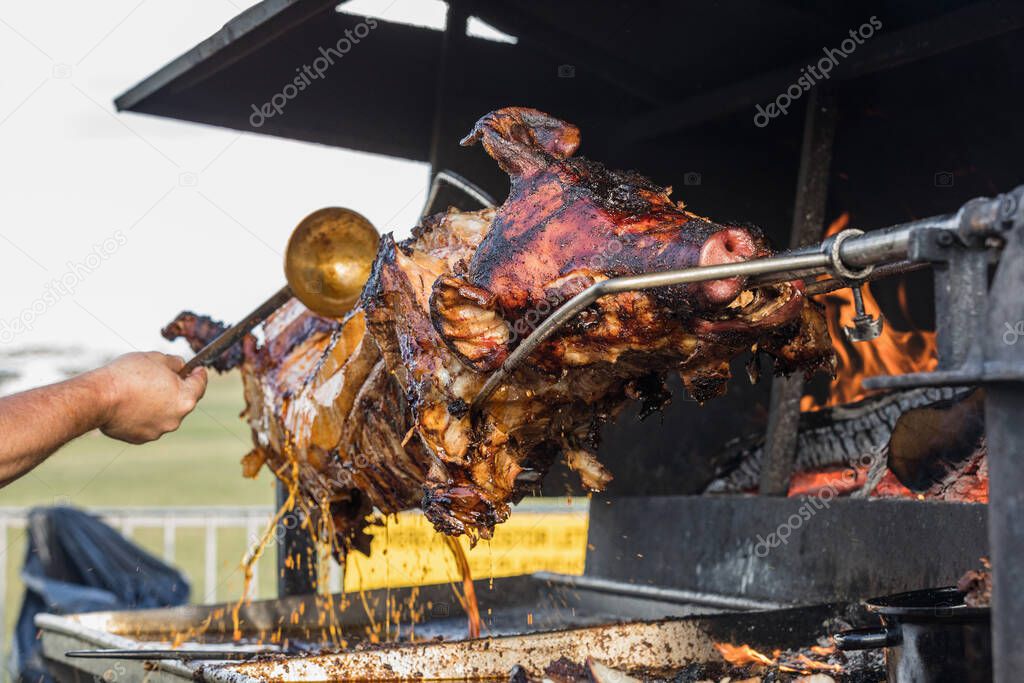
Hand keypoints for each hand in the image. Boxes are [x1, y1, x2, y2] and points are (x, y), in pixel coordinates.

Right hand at [91, 352, 207, 443]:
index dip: (199, 374)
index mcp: (185, 398)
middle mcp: (176, 418)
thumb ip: (174, 363)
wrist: (98, 397)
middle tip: (164, 377)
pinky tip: (130, 404)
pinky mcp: (141, 438)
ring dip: (159, 403)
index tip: (197, 369)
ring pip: (165, 413)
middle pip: (182, 400)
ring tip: (140, 390)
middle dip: (176, 388)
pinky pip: (148, 423)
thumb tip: (180, 367)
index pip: (200, 384)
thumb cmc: (128, 375)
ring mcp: (159, 430)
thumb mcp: (156, 358)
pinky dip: (143, 414)